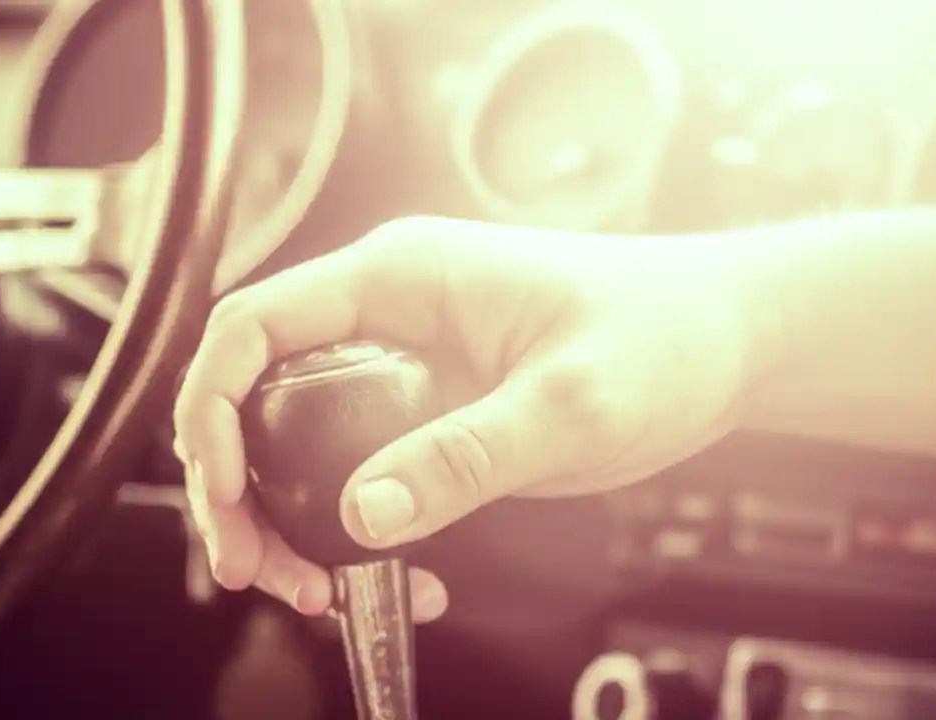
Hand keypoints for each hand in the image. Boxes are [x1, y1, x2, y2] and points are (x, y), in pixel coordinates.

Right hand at [173, 216, 765, 620]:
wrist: (724, 346)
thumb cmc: (663, 333)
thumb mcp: (568, 403)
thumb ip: (465, 456)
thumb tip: (366, 515)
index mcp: (400, 278)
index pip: (255, 325)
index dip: (211, 405)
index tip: (219, 489)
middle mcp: (386, 318)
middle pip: (257, 396)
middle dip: (238, 488)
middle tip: (255, 568)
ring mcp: (404, 369)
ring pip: (295, 444)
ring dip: (287, 521)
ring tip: (312, 589)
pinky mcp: (429, 415)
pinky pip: (356, 471)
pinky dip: (350, 530)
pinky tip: (386, 575)